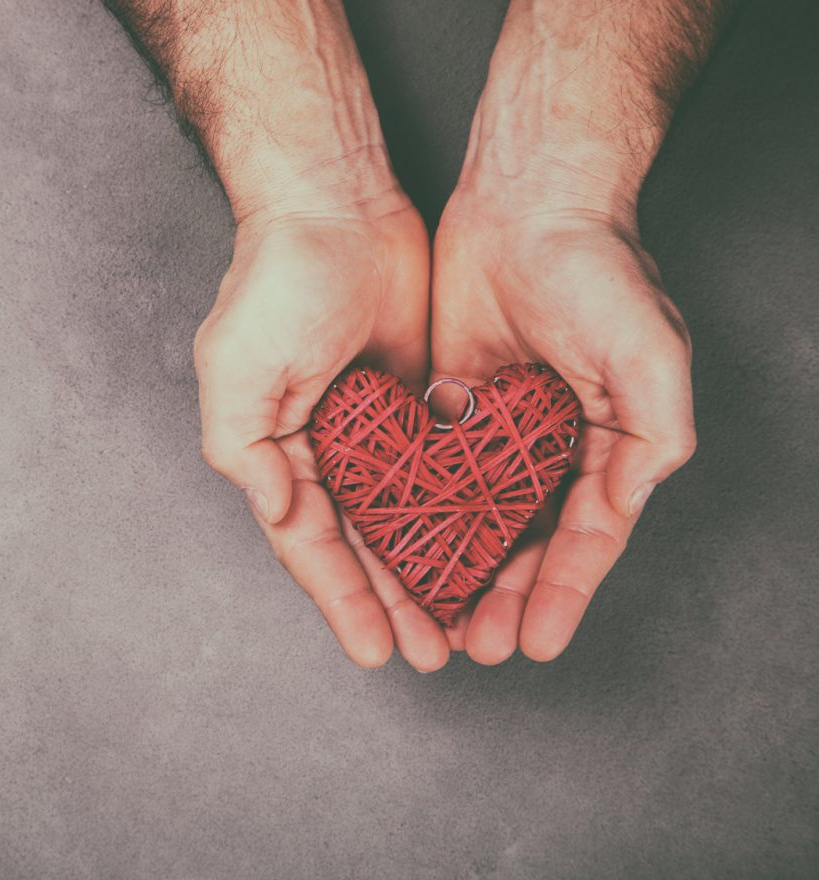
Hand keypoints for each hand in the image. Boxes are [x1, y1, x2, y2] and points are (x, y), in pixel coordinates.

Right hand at [195, 194, 448, 670]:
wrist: (335, 204)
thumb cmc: (274, 282)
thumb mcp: (236, 368)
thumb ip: (243, 447)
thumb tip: (275, 512)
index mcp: (275, 454)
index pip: (310, 544)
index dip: (343, 600)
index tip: (380, 649)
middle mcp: (322, 453)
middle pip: (360, 547)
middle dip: (393, 603)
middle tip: (432, 653)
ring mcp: (371, 431)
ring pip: (403, 521)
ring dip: (426, 573)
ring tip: (461, 623)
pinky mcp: (416, 403)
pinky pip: (439, 473)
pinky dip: (455, 516)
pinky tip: (482, 551)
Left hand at [432, 189, 695, 662]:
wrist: (525, 199)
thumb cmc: (598, 269)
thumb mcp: (648, 357)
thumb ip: (651, 436)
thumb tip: (630, 505)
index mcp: (607, 444)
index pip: (585, 536)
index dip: (561, 593)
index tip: (533, 642)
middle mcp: (552, 445)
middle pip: (528, 541)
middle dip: (505, 597)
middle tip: (478, 646)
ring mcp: (497, 430)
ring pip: (476, 521)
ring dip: (461, 573)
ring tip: (439, 623)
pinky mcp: (445, 406)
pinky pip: (433, 476)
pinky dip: (423, 519)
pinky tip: (404, 556)